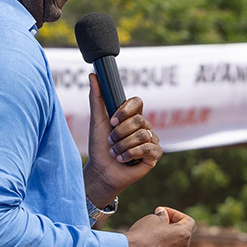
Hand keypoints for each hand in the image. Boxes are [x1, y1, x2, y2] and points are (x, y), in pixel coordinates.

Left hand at [85, 73, 160, 206]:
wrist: (102, 171)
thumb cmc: (99, 147)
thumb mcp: (96, 121)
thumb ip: (97, 98)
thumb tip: (92, 75)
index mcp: (132, 116)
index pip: (137, 102)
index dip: (126, 110)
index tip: (112, 121)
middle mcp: (144, 126)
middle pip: (139, 120)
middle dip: (120, 133)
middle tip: (111, 142)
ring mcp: (151, 140)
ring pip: (142, 135)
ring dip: (123, 146)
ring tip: (115, 153)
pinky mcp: (154, 155)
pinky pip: (148, 148)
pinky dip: (132, 154)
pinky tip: (124, 160)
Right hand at [125, 207, 195, 246]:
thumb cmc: (142, 235)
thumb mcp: (153, 219)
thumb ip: (162, 216)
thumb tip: (163, 214)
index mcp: (184, 235)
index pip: (188, 221)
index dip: (176, 214)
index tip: (163, 212)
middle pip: (182, 233)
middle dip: (171, 225)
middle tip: (157, 220)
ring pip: (175, 245)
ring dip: (167, 238)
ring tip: (151, 233)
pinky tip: (148, 245)